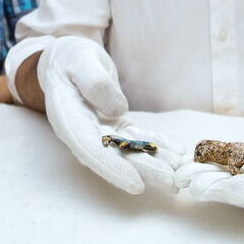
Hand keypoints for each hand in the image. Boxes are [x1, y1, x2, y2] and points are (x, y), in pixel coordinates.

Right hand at [38, 37, 180, 193]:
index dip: (113, 168)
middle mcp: (82, 131)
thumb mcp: (80, 60)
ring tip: (178, 170)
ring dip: (153, 161)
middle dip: (142, 170)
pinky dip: (155, 144)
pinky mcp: (112, 126)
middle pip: (112, 156)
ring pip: (126, 150)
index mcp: (67, 117)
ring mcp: (98, 131)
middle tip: (170, 181)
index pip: (89, 148)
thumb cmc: (71, 59)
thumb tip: (118, 109)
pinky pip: (135, 138)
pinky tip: (175, 151)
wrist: (65, 61)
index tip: (136, 184)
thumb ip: (95, 83)